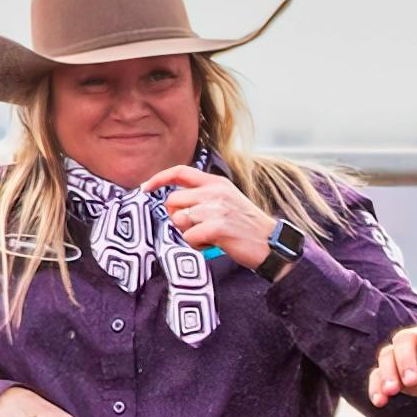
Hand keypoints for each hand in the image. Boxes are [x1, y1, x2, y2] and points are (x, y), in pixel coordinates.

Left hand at [140, 164, 277, 263]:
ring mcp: (217, 209)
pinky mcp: (218, 227)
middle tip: (194, 227)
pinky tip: (212, 244)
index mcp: (217, 183)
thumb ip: (203, 196)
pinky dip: (197, 245)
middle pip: (172, 201)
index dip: (159, 178)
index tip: (146, 188)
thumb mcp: (227, 200)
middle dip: (176, 217)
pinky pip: (189, 237)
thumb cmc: (245, 225)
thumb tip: (173, 200)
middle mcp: (215, 192)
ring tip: (207, 236)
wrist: (271, 243)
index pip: (180, 172)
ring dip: (188, 233)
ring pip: (178, 220)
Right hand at [372, 319, 416, 403]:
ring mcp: (403, 353)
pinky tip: (380, 401)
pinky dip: (376, 386)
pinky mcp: (394, 370)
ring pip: (387, 355)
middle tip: (411, 381)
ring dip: (386, 373)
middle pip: (403, 342)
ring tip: (391, 391)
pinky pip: (378, 374)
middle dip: (405, 361)